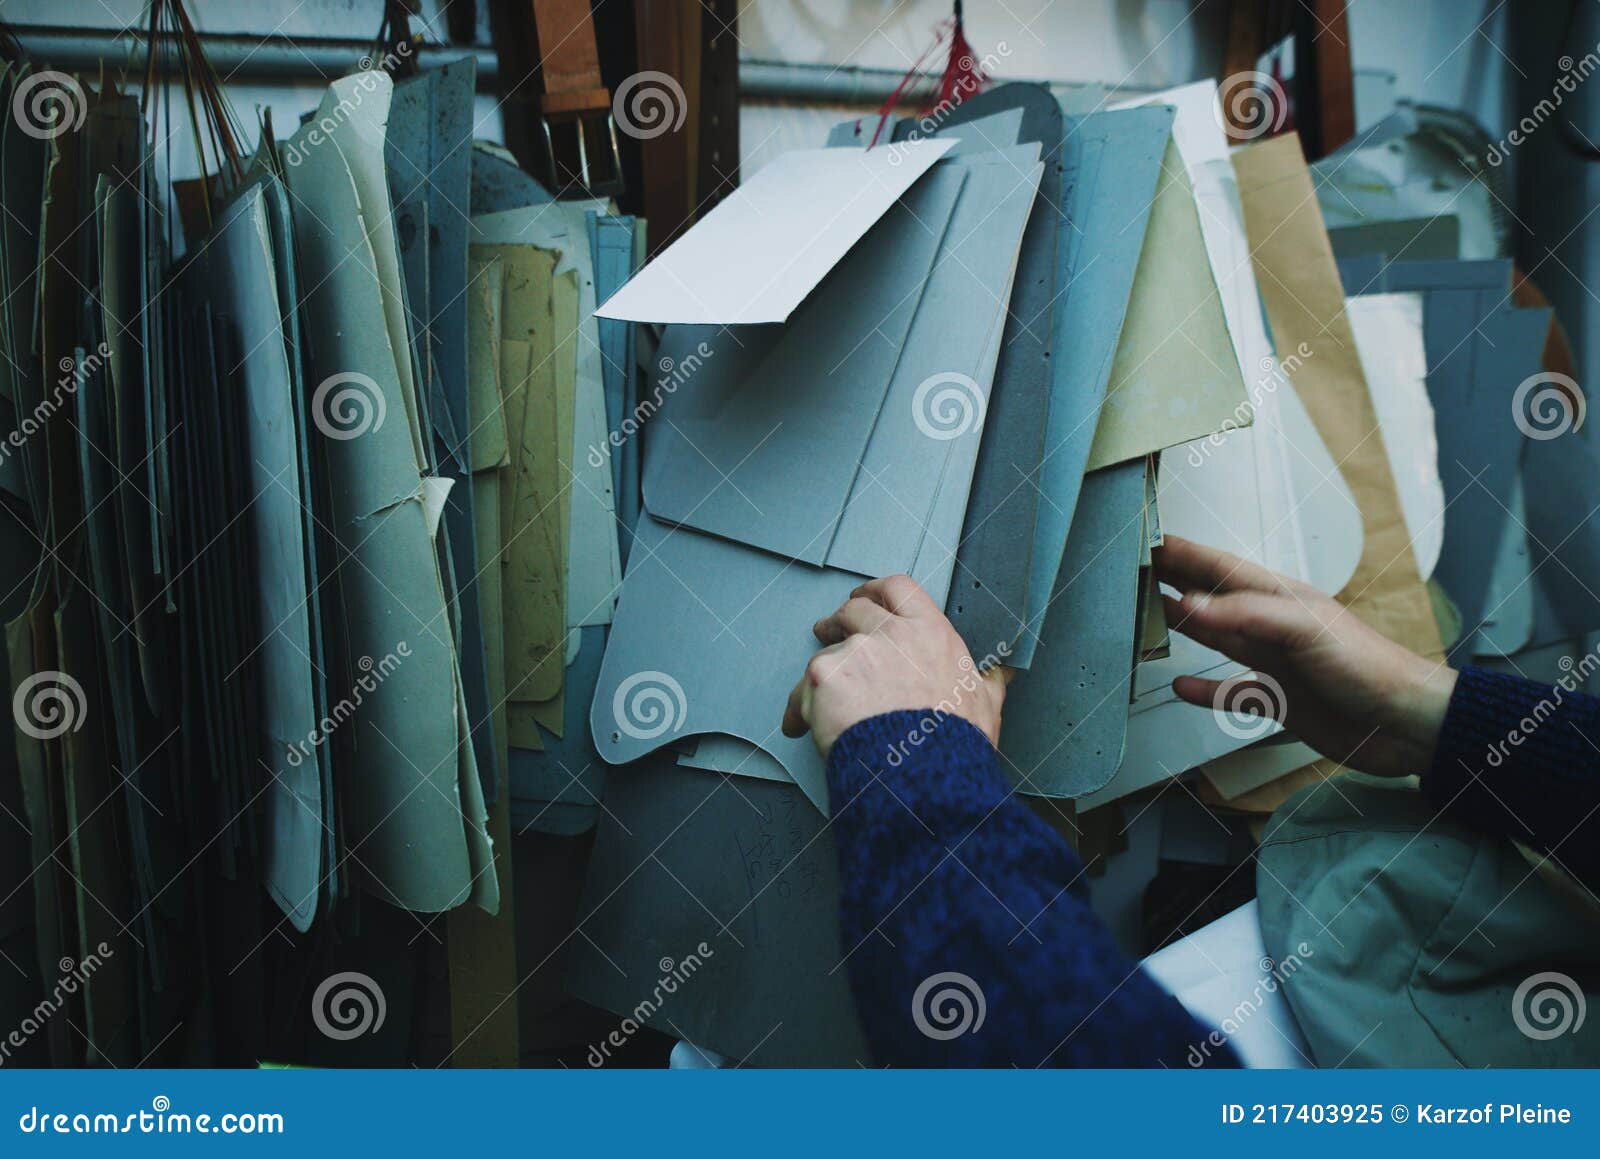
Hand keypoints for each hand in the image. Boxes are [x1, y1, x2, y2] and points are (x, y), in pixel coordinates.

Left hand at [782, 575, 1009, 758]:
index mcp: (931, 633)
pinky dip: (799, 708)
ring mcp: (855, 652)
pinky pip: (802, 690)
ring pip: (826, 651)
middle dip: (839, 620)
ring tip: (819, 696)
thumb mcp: (986, 703)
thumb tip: (1004, 671)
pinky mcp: (824, 677)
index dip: (876, 591)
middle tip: (831, 631)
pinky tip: (799, 725)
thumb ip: (990, 679)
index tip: (866, 598)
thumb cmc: (954, 744)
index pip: (898, 589)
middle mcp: (892, 634)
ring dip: (822, 671)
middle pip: (854, 610)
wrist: (923, 774)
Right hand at [1155, 536, 1456, 777]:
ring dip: (1185, 628)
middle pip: (1213, 599)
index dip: (1185, 553)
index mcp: (1280, 597)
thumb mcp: (1304, 627)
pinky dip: (1204, 691)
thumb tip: (1189, 604)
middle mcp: (1273, 626)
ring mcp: (1275, 662)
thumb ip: (1245, 614)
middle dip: (1176, 583)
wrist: (1406, 723)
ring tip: (1150, 617)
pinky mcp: (1279, 699)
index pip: (1221, 568)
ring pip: (1219, 639)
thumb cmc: (1370, 666)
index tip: (1150, 541)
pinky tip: (1182, 687)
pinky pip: (1231, 692)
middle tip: (1138, 572)